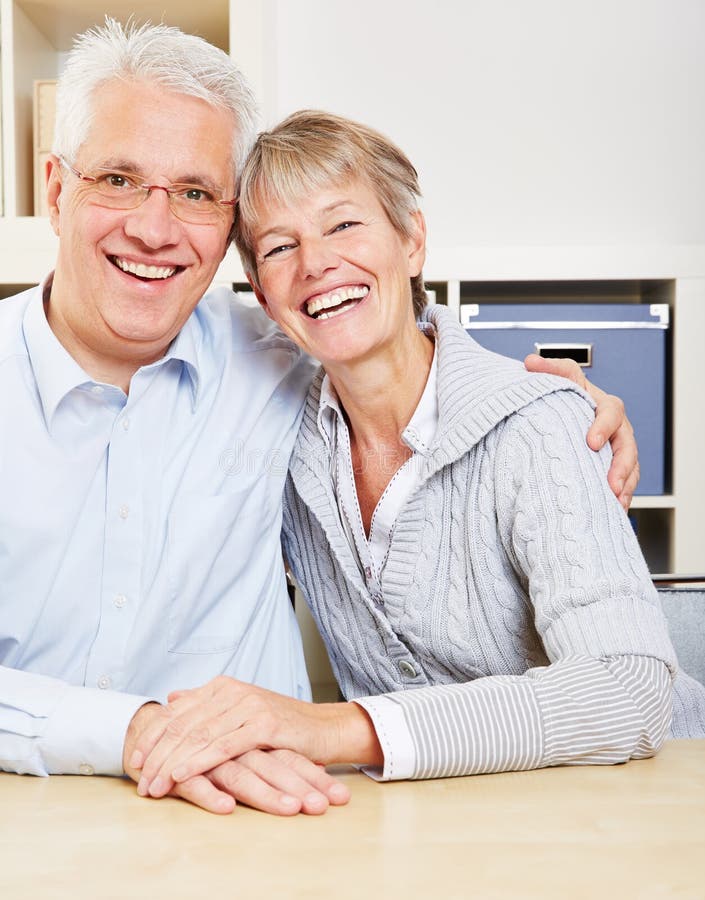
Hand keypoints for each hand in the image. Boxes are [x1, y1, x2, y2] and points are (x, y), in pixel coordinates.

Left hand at [123, 702, 350, 814]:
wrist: (323, 728)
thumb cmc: (281, 726)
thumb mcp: (239, 710)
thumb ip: (206, 703)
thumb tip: (173, 697)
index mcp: (223, 686)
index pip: (178, 712)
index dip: (153, 737)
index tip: (134, 760)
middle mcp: (232, 691)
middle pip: (183, 725)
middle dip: (157, 756)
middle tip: (141, 782)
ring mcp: (248, 705)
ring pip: (199, 736)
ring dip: (172, 764)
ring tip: (154, 786)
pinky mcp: (264, 724)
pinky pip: (223, 746)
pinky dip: (198, 761)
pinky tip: (181, 775)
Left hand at [524, 353, 638, 509]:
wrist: (562, 416)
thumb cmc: (564, 398)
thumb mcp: (559, 381)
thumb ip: (549, 370)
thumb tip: (531, 362)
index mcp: (602, 404)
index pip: (610, 412)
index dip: (603, 427)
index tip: (591, 442)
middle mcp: (615, 427)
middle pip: (627, 445)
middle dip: (621, 465)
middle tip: (610, 483)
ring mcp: (617, 448)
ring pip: (630, 466)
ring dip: (624, 484)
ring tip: (615, 500)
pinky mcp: (615, 466)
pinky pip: (625, 481)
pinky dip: (621, 495)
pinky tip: (614, 509)